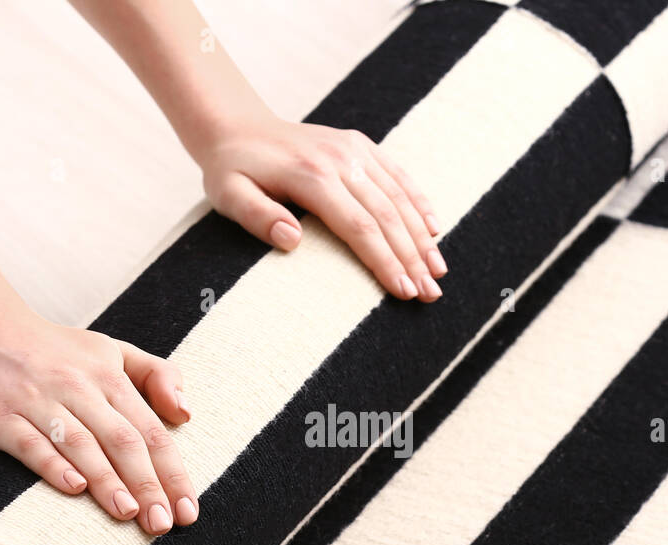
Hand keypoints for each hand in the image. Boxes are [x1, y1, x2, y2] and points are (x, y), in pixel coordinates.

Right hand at [0, 306, 196, 535]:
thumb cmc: (54, 350)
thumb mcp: (111, 351)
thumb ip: (155, 376)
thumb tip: (186, 414)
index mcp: (109, 377)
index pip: (150, 431)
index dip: (172, 472)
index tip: (188, 510)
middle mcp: (78, 388)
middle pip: (121, 440)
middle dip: (146, 484)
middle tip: (162, 524)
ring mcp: (37, 400)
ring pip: (80, 443)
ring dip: (106, 480)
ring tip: (128, 513)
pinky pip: (30, 442)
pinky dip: (52, 464)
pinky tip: (74, 487)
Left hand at [195, 116, 447, 301]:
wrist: (238, 126)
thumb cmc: (231, 171)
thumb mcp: (228, 195)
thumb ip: (256, 217)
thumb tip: (292, 240)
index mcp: (311, 175)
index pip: (359, 226)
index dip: (384, 261)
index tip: (403, 292)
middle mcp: (340, 158)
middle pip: (386, 215)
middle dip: (412, 258)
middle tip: (430, 295)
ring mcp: (354, 149)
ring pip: (398, 197)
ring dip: (422, 238)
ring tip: (439, 273)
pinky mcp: (360, 145)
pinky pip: (398, 175)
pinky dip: (419, 203)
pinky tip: (435, 230)